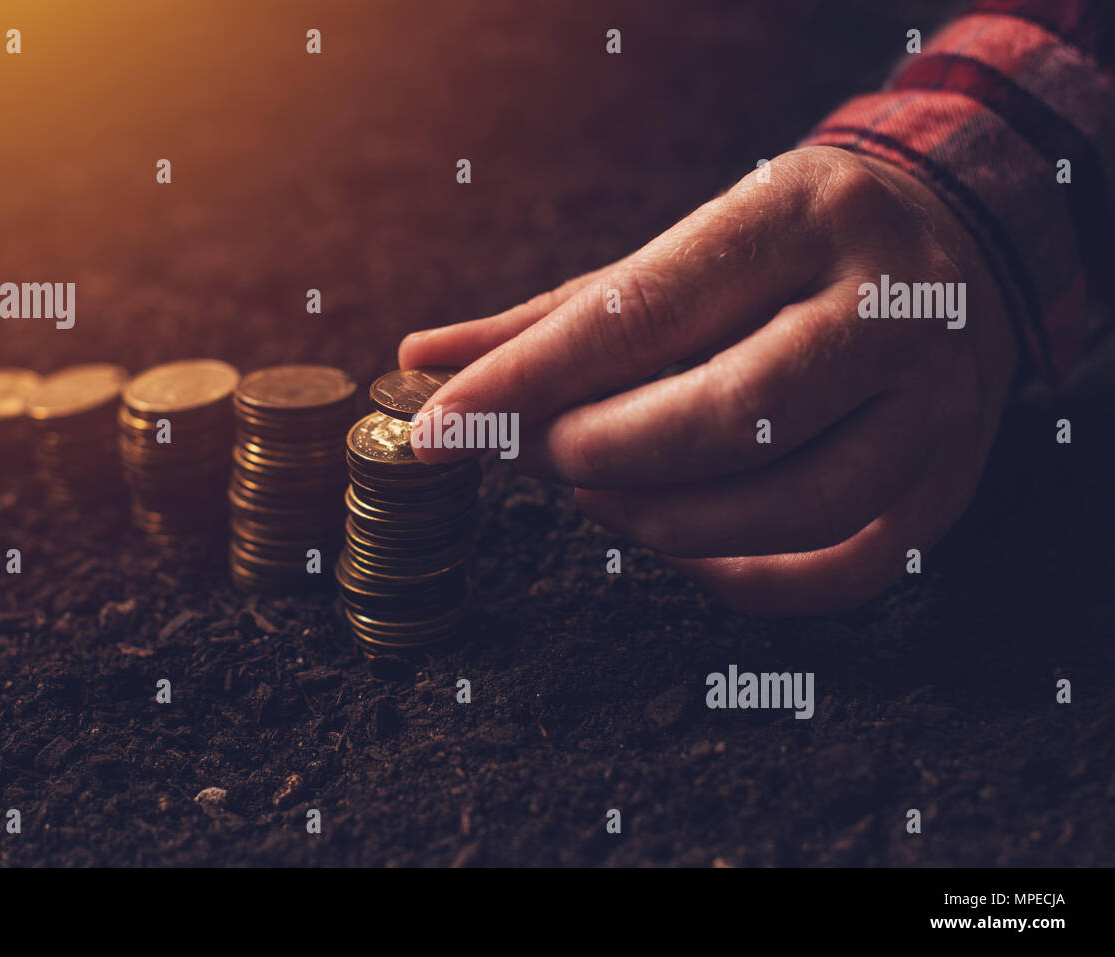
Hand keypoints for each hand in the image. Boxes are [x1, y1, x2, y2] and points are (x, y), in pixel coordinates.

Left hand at [398, 146, 1018, 614]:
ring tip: (597, 495)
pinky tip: (679, 547)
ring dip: (665, 521)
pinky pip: (841, 571)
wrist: (951, 248)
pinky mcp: (948, 484)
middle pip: (734, 414)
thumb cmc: (781, 251)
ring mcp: (939, 404)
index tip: (439, 428)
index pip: (645, 310)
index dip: (528, 381)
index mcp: (803, 215)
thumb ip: (554, 316)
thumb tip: (421, 362)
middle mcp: (891, 305)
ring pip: (795, 505)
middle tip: (539, 457)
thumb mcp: (680, 248)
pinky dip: (742, 579)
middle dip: (605, 452)